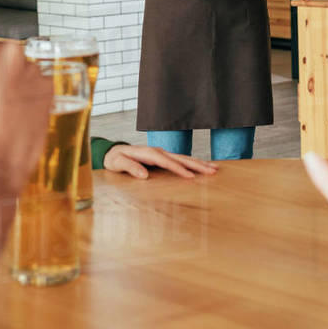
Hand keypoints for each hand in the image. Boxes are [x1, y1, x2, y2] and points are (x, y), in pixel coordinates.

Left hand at [102, 144, 217, 179]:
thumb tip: (144, 175)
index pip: (167, 162)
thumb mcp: (118, 163)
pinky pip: (180, 161)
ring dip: (199, 163)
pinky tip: (201, 167)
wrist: (113, 152)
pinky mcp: (162, 158)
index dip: (179, 169)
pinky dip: (192, 164)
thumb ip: (130, 167)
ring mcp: (161, 154)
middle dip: (197, 164)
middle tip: (213, 170)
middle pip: (181, 158)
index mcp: (148, 153)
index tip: (190, 176)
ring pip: (183, 158)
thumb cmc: (115, 159)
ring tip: (214, 168)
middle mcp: (158, 151)